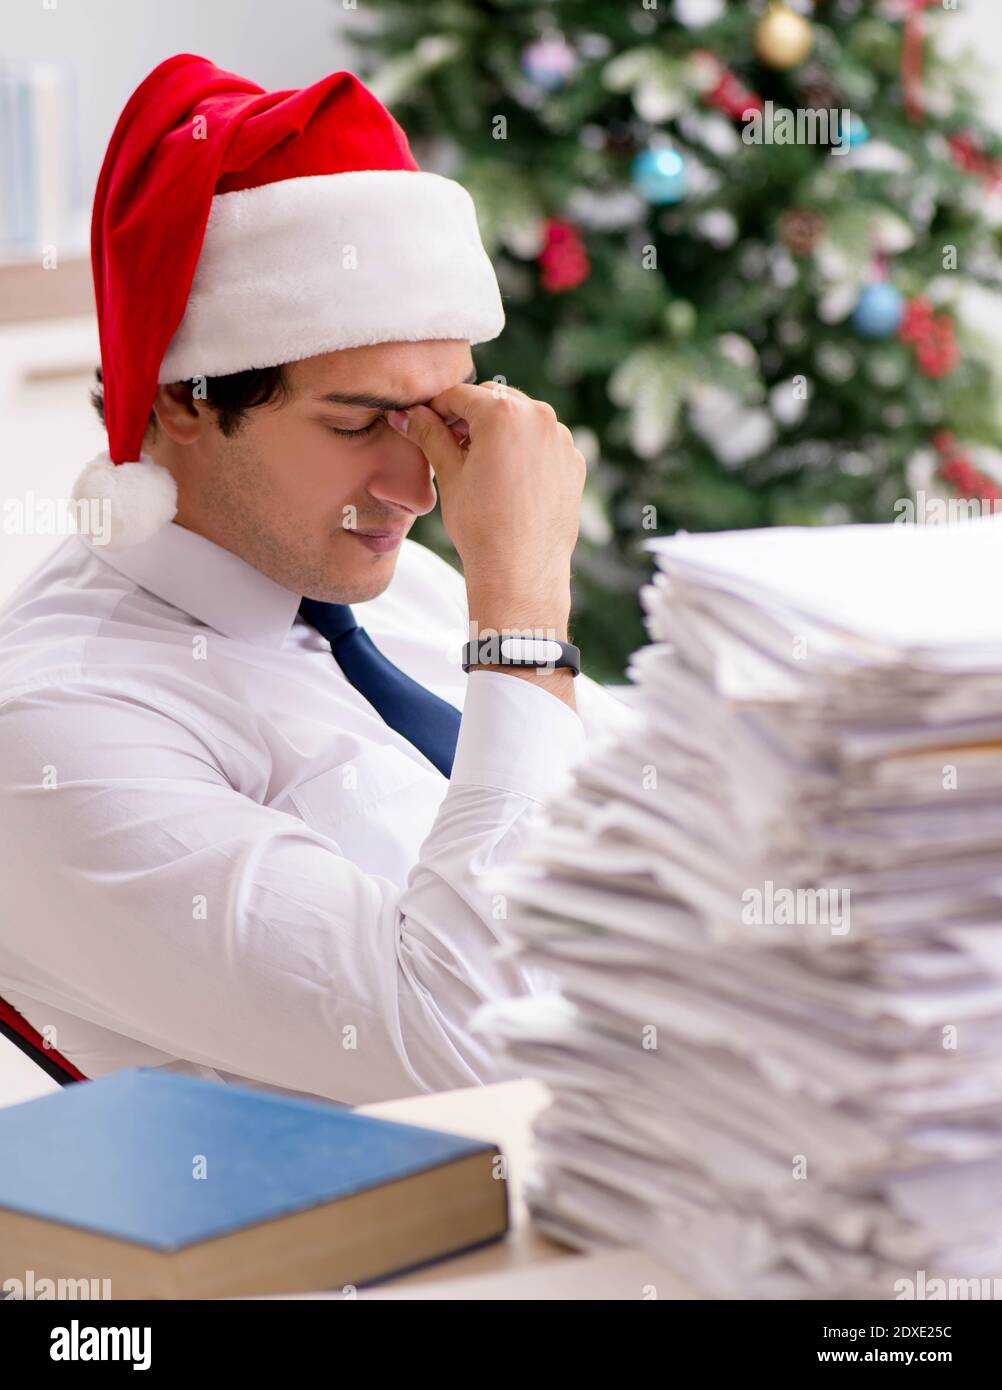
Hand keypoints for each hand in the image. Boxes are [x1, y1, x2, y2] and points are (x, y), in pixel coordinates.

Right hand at [387, 380, 584, 622]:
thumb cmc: (481, 525)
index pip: (460, 394)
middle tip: (450, 444)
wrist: (521, 572)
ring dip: (500, 431)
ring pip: (522, 420)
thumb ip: (429, 435)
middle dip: (470, 416)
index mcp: (503, 413)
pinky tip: (509, 480)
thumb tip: (406, 414)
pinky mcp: (575, 462)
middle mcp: (539, 417)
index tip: (424, 423)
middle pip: (495, 400)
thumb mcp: (449, 474)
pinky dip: (525, 450)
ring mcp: (562, 440)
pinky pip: (544, 443)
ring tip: (480, 465)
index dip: (437, 408)